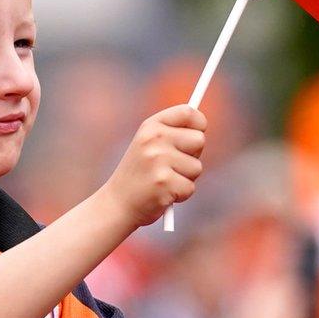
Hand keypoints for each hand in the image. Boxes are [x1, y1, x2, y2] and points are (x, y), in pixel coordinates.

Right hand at [102, 105, 205, 227]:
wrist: (117, 204)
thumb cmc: (140, 174)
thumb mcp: (149, 146)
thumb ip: (173, 134)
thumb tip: (202, 128)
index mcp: (151, 126)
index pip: (188, 113)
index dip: (199, 124)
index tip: (197, 133)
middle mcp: (153, 139)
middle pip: (199, 140)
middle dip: (193, 156)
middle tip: (173, 166)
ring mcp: (158, 160)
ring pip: (197, 167)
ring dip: (186, 178)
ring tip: (164, 181)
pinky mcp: (164, 182)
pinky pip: (190, 188)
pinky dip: (181, 195)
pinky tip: (163, 194)